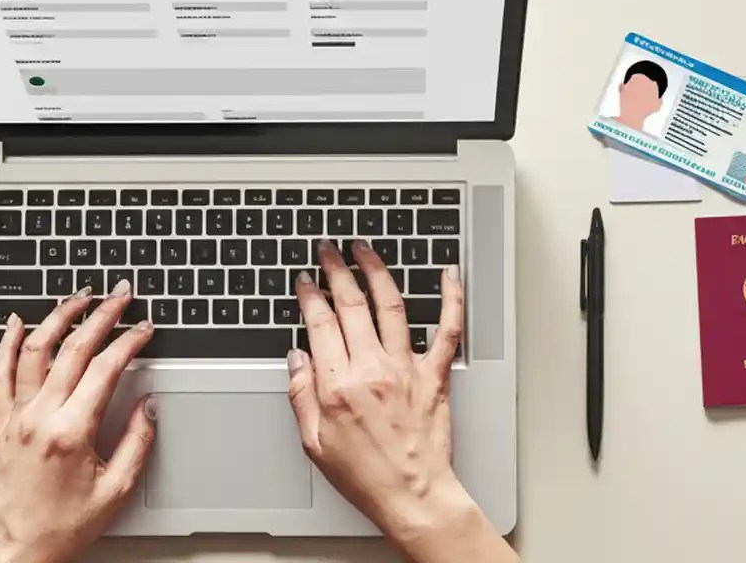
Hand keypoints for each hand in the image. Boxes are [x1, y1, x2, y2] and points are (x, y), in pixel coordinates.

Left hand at [0, 281, 156, 562]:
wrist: (20, 547)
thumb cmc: (65, 524)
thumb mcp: (116, 489)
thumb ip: (138, 441)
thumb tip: (148, 405)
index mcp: (71, 432)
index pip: (106, 369)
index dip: (130, 342)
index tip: (144, 328)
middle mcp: (40, 418)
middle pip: (73, 349)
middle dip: (101, 315)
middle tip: (119, 295)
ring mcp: (16, 417)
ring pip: (35, 351)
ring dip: (58, 318)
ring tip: (77, 298)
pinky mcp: (0, 423)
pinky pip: (1, 373)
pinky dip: (9, 343)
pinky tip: (17, 323)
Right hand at [287, 240, 516, 561]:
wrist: (413, 495)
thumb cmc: (365, 475)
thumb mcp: (314, 442)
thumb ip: (300, 395)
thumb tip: (295, 357)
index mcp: (338, 385)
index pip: (319, 324)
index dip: (310, 296)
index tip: (305, 280)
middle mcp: (372, 370)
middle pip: (351, 305)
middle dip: (336, 270)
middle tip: (328, 249)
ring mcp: (406, 368)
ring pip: (391, 306)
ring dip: (376, 271)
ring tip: (365, 250)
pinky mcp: (434, 375)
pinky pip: (447, 330)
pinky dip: (451, 298)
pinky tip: (448, 274)